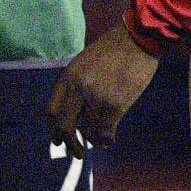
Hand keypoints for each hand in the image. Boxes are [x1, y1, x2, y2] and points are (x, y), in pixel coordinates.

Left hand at [47, 21, 159, 158]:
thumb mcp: (86, 62)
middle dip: (70, 143)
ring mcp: (96, 97)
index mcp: (69, 76)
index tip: (58, 140)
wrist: (138, 38)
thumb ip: (77, 84)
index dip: (54, 129)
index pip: (52, 110)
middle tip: (77, 152)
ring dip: (94, 139)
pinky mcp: (115, 105)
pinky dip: (107, 140)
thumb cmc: (114, 49)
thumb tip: (76, 111)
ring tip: (101, 140)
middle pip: (65, 126)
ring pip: (88, 131)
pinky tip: (110, 140)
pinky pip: (106, 132)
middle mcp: (78, 88)